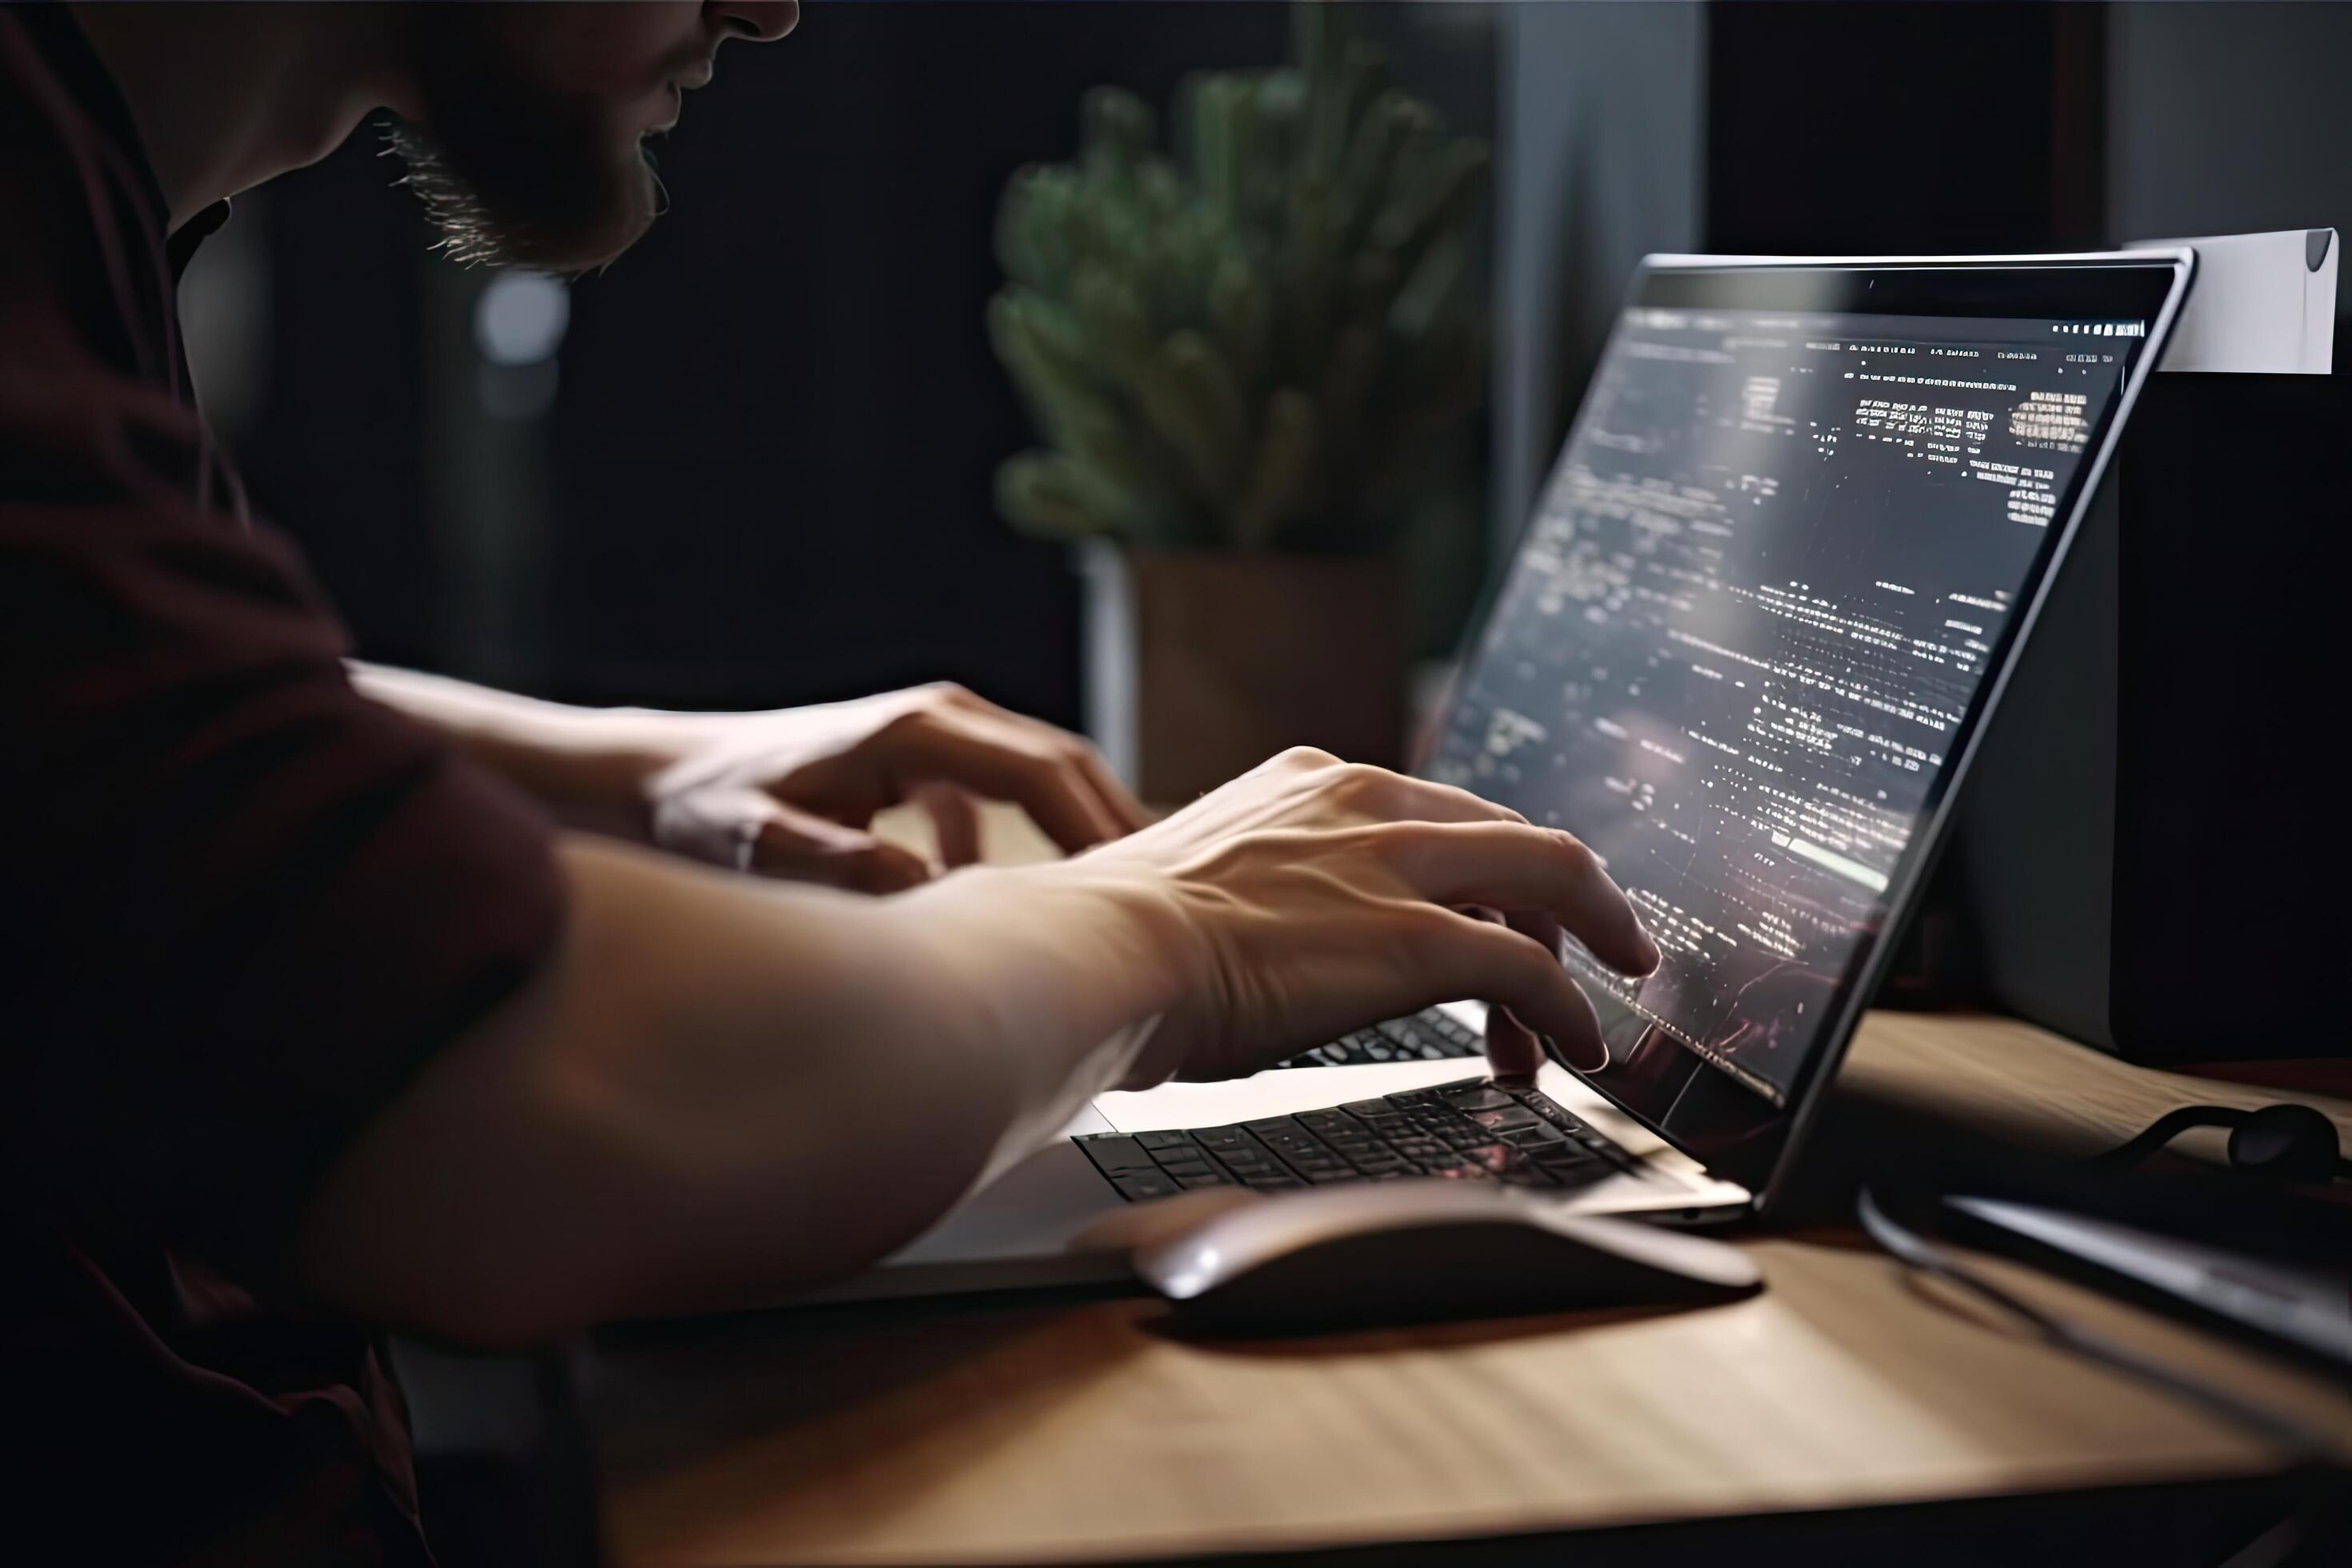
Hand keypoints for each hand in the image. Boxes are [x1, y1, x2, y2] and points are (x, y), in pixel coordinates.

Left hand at [646, 683, 1147, 890]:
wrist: (665, 778)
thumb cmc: (709, 810)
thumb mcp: (762, 845)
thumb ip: (841, 865)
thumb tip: (930, 889)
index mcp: (916, 730)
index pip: (1039, 774)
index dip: (1093, 831)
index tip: (1131, 894)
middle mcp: (939, 716)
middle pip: (1061, 763)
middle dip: (1114, 827)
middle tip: (1163, 902)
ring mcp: (936, 731)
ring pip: (1042, 774)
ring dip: (1081, 830)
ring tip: (1118, 904)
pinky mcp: (926, 757)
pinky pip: (1004, 794)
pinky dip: (1029, 839)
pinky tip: (1016, 902)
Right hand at [1081, 747, 1660, 1084]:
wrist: (1100, 955)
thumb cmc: (1116, 941)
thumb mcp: (1201, 881)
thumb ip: (1254, 891)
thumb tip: (1242, 943)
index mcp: (1313, 783)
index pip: (1437, 815)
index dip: (1484, 877)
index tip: (1497, 922)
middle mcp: (1369, 803)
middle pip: (1512, 837)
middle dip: (1558, 909)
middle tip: (1575, 971)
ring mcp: (1399, 866)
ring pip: (1549, 880)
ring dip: (1581, 955)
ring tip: (1585, 1025)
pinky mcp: (1421, 939)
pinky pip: (1532, 970)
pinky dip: (1568, 1010)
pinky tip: (1573, 1050)